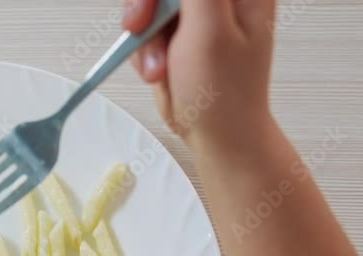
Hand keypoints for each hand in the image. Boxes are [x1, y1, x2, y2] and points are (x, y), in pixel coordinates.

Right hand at [122, 0, 277, 150]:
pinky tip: (158, 70)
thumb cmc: (223, 91)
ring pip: (147, 2)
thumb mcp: (209, 28)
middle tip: (138, 25)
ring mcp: (195, 13)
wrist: (216, 135)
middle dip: (145, 5)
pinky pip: (143, 24)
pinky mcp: (175, 33)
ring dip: (143, 34)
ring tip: (157, 66)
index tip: (150, 5)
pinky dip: (142, 49)